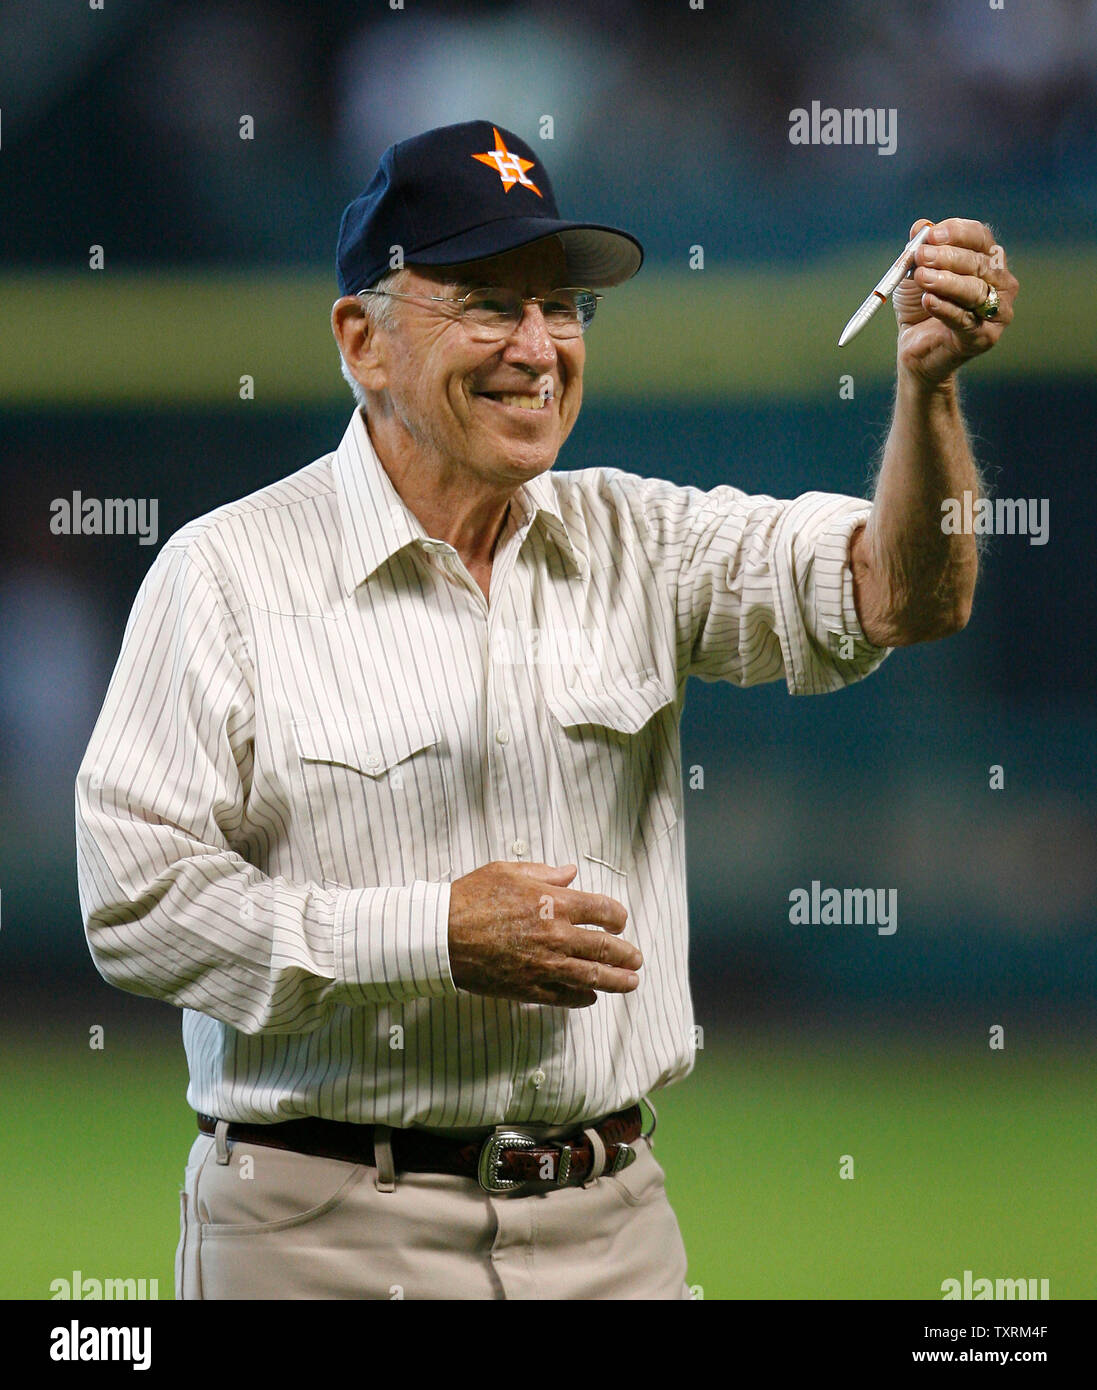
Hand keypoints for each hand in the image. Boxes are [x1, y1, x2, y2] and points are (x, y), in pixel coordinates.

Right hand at [447, 860, 640, 1007]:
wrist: (441, 936)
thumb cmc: (471, 899)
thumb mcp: (508, 871)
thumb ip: (545, 873)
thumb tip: (570, 873)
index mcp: (555, 902)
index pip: (603, 910)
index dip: (617, 917)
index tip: (620, 922)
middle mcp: (557, 936)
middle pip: (606, 948)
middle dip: (627, 954)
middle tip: (636, 958)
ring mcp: (546, 965)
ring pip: (594, 977)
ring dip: (617, 981)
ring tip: (630, 983)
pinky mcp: (530, 988)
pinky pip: (566, 996)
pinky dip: (583, 997)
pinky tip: (591, 996)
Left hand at [893, 217, 1017, 386]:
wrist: (917, 349)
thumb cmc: (922, 306)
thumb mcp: (915, 273)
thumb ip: (920, 250)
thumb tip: (921, 225)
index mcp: (987, 259)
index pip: (979, 237)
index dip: (957, 233)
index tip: (931, 235)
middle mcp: (1000, 282)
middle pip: (978, 262)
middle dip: (947, 257)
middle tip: (921, 256)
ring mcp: (998, 310)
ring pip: (975, 290)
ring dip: (946, 281)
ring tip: (922, 277)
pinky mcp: (986, 337)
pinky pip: (965, 319)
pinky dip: (946, 308)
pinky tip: (929, 301)